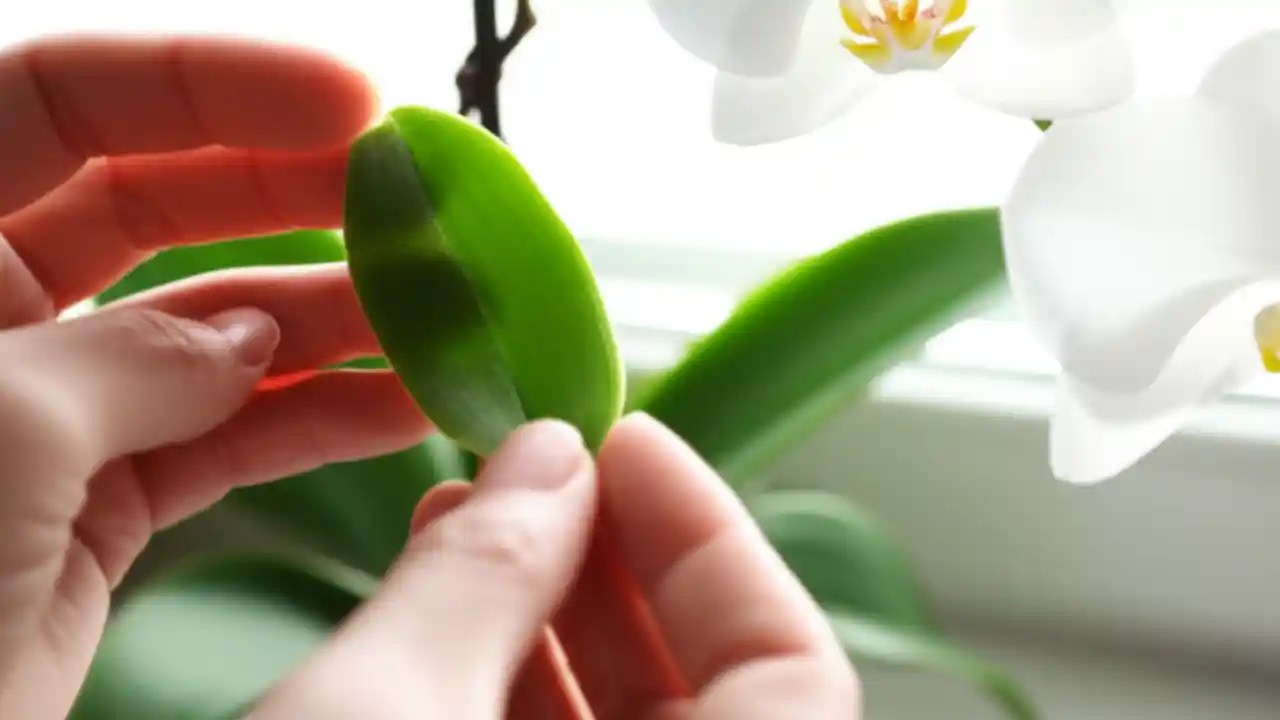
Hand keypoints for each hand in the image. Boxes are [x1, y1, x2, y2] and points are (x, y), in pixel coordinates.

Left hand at [0, 37, 431, 716]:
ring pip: (210, 332)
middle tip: (410, 198)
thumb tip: (246, 342)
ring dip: (335, 319)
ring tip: (440, 314)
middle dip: (292, 193)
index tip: (350, 101)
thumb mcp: (0, 438)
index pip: (58, 103)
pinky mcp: (98, 505)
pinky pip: (225, 436)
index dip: (209, 85)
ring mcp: (51, 413)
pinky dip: (317, 419)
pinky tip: (406, 405)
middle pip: (152, 201)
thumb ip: (131, 365)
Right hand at [253, 415, 860, 718]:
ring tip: (462, 511)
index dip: (714, 538)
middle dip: (612, 559)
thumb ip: (485, 578)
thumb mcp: (380, 716)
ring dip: (542, 610)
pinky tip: (431, 601)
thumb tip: (553, 454)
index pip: (793, 673)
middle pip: (701, 688)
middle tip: (535, 466)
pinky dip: (495, 677)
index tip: (626, 438)